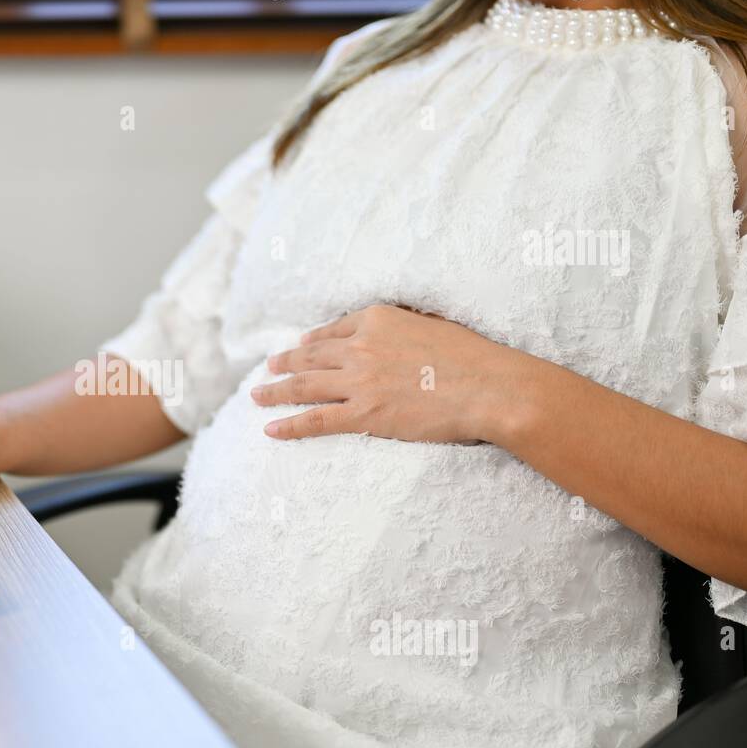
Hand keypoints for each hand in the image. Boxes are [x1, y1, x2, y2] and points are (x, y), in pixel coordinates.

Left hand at [251, 304, 524, 442]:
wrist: (489, 387)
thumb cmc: (472, 357)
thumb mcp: (431, 322)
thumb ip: (400, 325)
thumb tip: (379, 330)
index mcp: (378, 318)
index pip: (334, 330)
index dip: (313, 341)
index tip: (301, 347)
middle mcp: (360, 346)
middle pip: (310, 356)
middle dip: (284, 363)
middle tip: (268, 367)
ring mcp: (359, 381)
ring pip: (303, 386)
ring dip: (275, 391)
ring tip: (258, 395)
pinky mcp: (363, 414)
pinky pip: (315, 420)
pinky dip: (289, 426)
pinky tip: (271, 429)